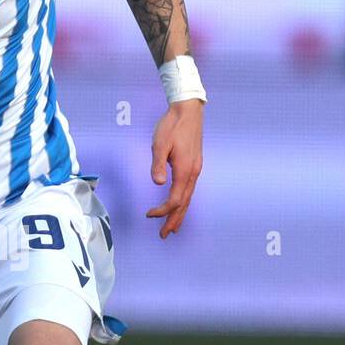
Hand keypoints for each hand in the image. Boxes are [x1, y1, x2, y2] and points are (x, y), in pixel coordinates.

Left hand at [147, 100, 203, 237]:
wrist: (188, 109)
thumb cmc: (172, 125)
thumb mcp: (160, 144)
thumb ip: (158, 164)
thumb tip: (157, 183)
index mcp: (185, 170)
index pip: (174, 200)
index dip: (162, 211)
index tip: (148, 215)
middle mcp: (193, 173)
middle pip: (184, 204)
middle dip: (174, 220)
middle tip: (164, 235)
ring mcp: (196, 169)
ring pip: (189, 198)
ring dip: (180, 214)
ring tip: (173, 227)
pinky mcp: (195, 165)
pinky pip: (190, 190)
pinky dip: (184, 202)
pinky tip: (180, 205)